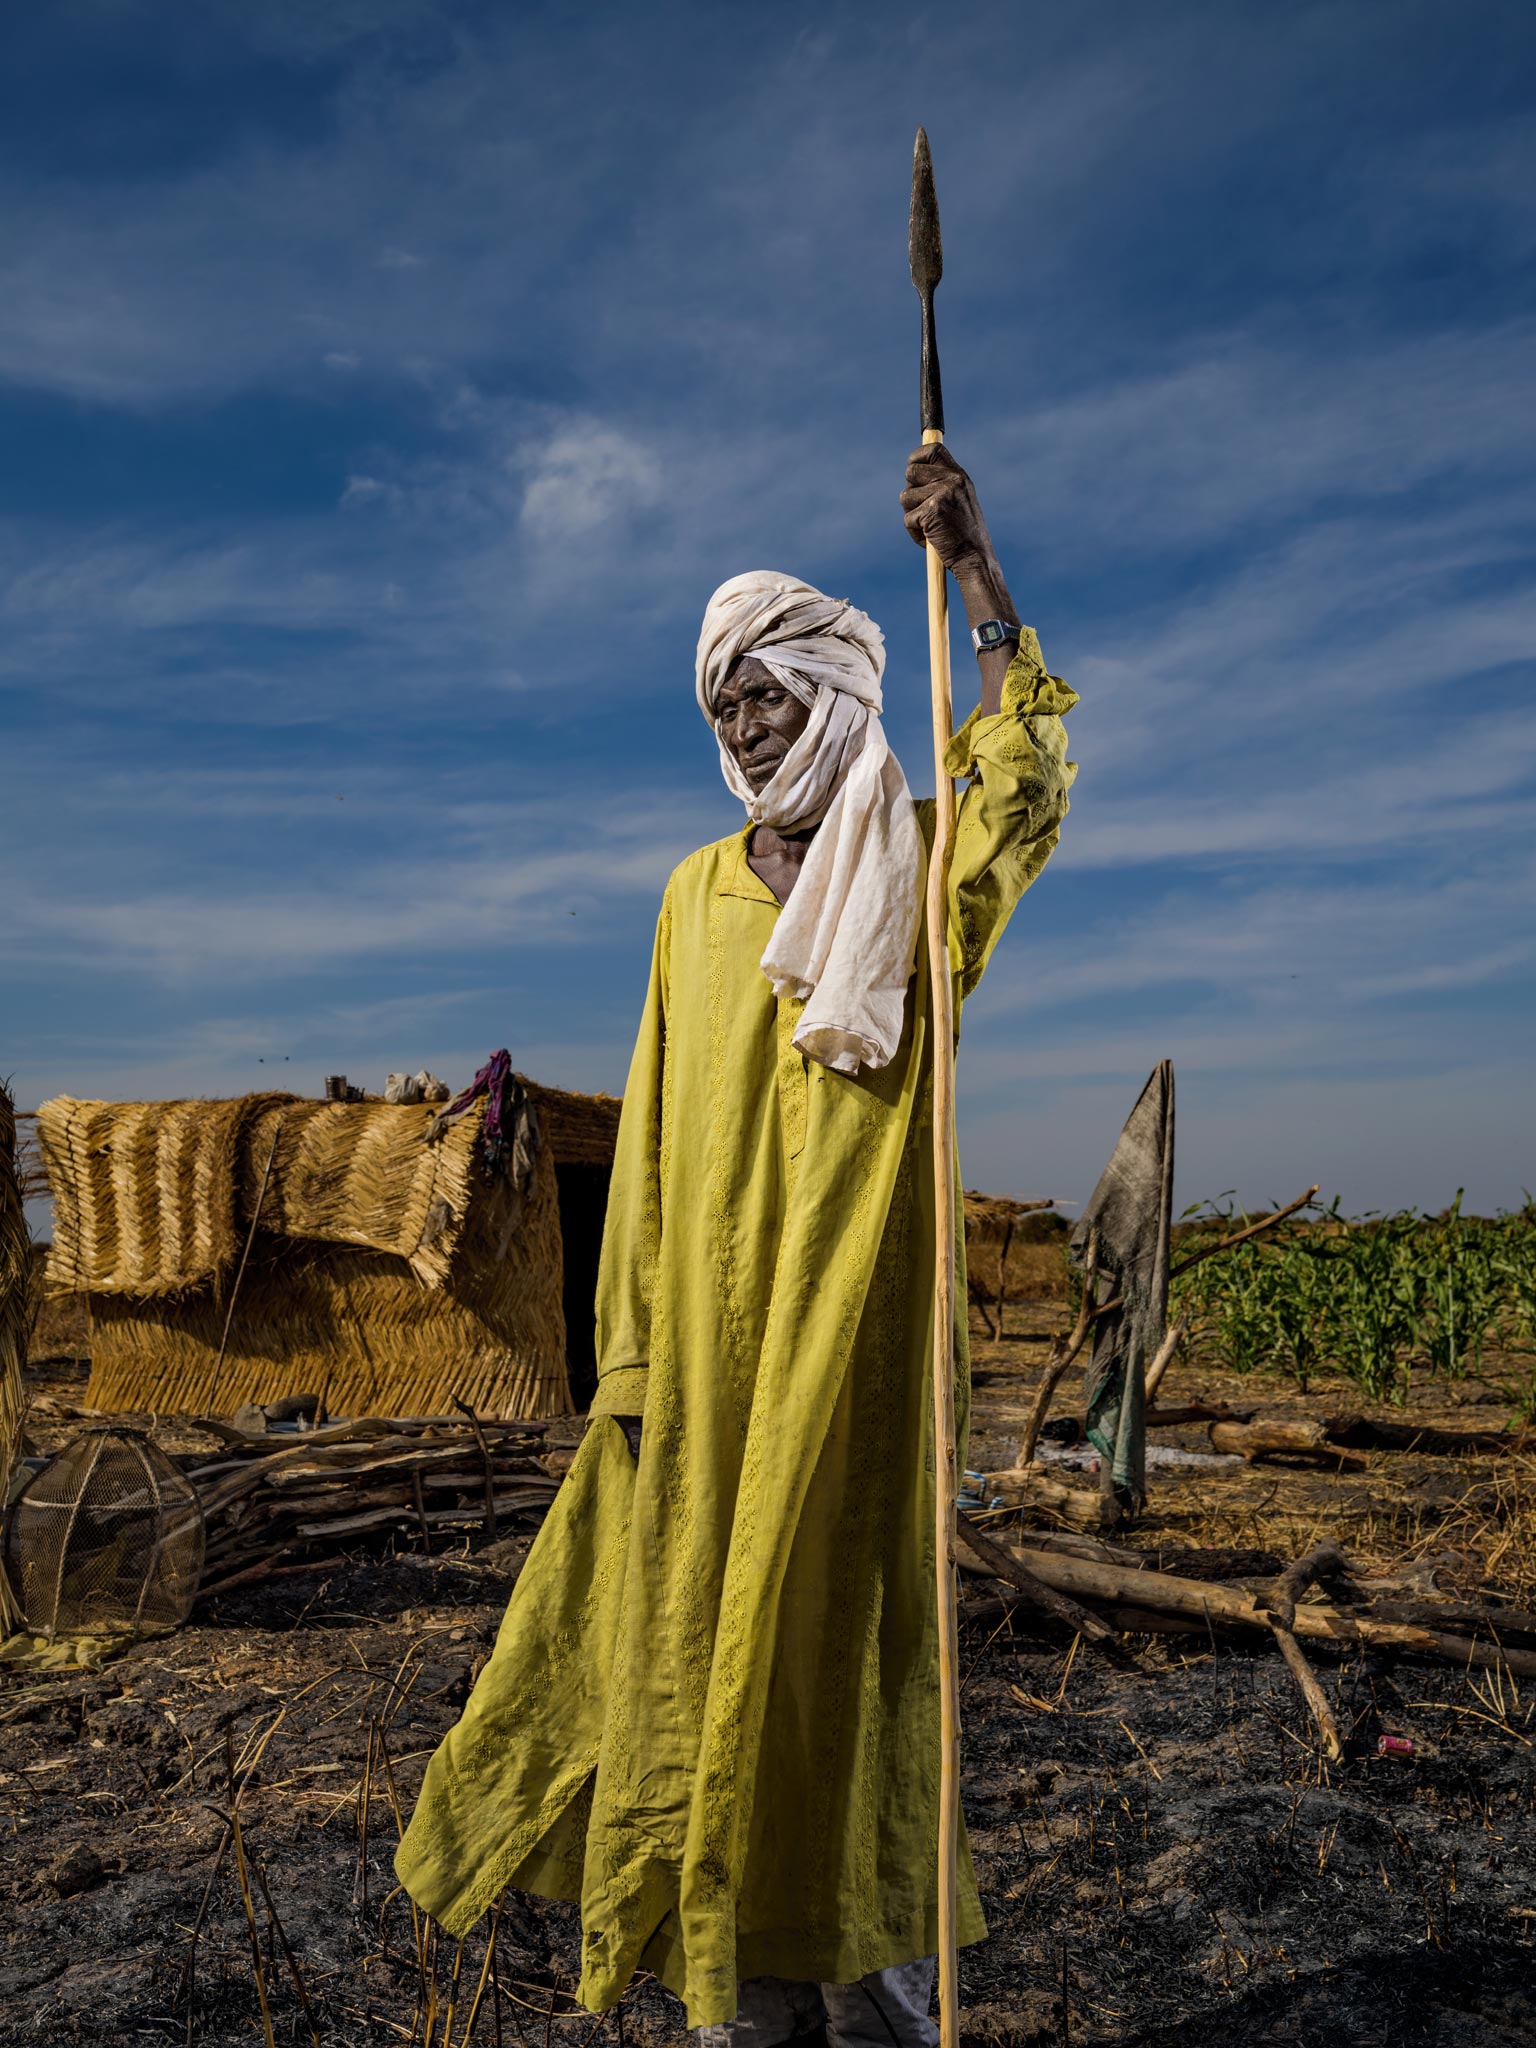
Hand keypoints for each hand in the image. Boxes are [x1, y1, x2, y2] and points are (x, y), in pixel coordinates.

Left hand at [899, 443, 998, 578]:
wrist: (975, 558)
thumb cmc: (964, 536)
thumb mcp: (958, 502)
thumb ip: (941, 485)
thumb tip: (911, 471)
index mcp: (959, 476)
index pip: (933, 449)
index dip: (917, 456)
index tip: (912, 468)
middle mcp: (952, 480)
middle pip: (911, 471)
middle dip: (910, 492)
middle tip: (922, 510)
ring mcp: (943, 493)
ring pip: (905, 496)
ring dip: (911, 515)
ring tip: (930, 528)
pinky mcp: (932, 510)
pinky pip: (908, 518)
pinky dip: (914, 533)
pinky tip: (931, 539)